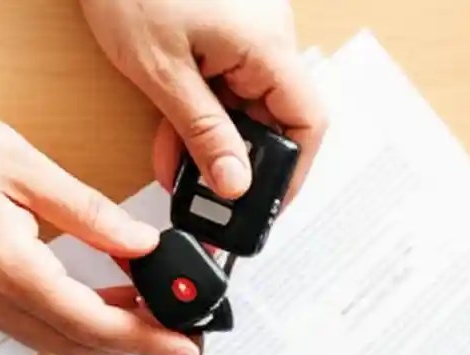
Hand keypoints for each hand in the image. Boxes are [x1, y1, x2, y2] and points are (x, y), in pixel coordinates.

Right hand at [0, 103, 200, 354]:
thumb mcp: (25, 167)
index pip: (93, 321)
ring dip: (109, 336)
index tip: (185, 344)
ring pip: (60, 340)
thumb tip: (141, 243)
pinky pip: (39, 326)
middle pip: (80, 343)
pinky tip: (106, 299)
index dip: (146, 338)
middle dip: (137, 344)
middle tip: (182, 332)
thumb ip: (89, 212)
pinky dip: (80, 322)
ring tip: (154, 314)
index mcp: (9, 268)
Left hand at [79, 0, 326, 203]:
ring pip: (246, 106)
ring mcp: (249, 34)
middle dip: (238, 162)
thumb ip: (203, 132)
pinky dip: (201, 114)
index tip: (263, 206)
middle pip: (275, 119)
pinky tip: (172, 141)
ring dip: (212, 142)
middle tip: (209, 200)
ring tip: (178, 173)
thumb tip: (235, 183)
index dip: (290, 172)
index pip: (307, 123)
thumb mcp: (162, 72)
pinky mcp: (226, 32)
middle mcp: (269, 38)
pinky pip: (227, 84)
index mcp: (268, 46)